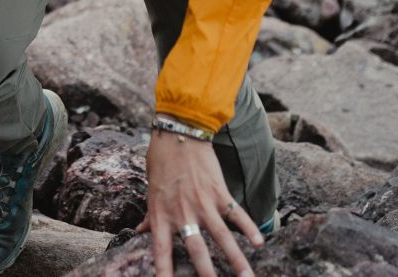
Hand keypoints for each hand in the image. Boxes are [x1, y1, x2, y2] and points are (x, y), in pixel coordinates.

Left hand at [134, 129, 263, 276]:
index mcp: (162, 215)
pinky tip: (260, 242)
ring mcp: (203, 203)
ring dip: (235, 258)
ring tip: (246, 276)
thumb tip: (137, 233)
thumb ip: (149, 218)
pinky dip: (249, 228)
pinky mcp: (219, 192)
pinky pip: (236, 213)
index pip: (161, 249)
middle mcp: (183, 212)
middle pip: (196, 248)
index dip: (163, 269)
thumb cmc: (161, 163)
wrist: (179, 134)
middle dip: (206, 271)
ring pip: (221, 236)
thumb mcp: (151, 193)